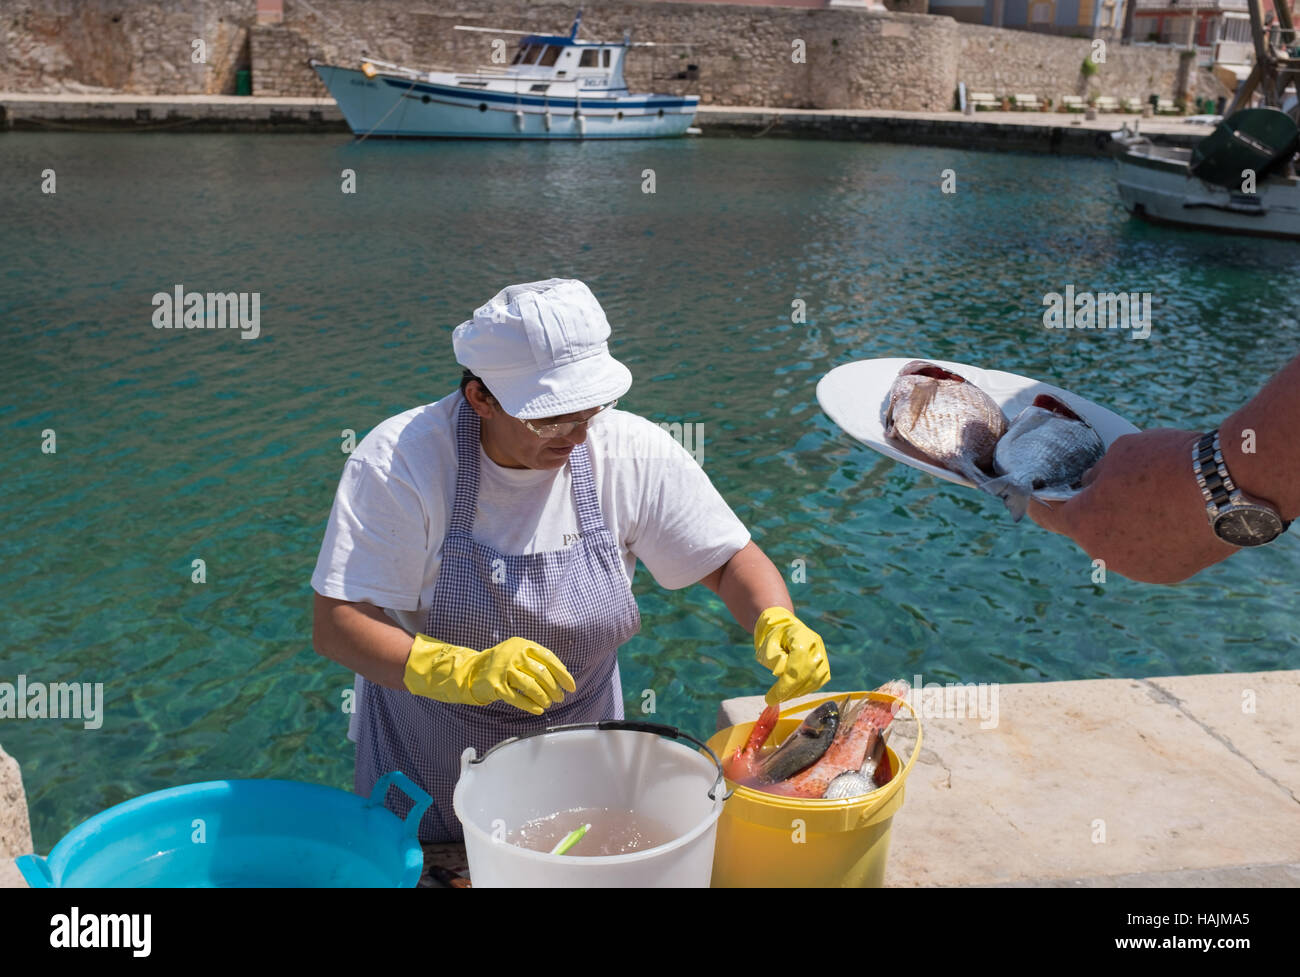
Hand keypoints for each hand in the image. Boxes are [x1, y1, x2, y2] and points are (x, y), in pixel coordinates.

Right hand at [404, 635, 576, 714]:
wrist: (471, 671)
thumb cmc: (502, 665)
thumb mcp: (519, 656)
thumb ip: (537, 662)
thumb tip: (562, 679)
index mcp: (523, 645)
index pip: (549, 658)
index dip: (562, 674)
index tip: (571, 686)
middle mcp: (514, 654)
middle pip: (541, 673)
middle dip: (554, 688)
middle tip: (560, 698)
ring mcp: (503, 669)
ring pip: (530, 685)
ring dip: (543, 697)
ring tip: (548, 704)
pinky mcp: (495, 685)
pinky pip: (516, 697)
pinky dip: (529, 705)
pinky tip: (537, 710)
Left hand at [753, 607, 830, 704]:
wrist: (782, 624)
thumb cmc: (771, 635)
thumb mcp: (766, 646)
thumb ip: (775, 662)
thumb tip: (782, 677)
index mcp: (802, 637)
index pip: (797, 668)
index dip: (784, 687)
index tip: (770, 698)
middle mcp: (816, 645)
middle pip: (808, 676)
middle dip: (789, 692)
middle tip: (772, 700)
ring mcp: (822, 653)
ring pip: (815, 680)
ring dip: (797, 692)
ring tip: (781, 696)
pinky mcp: (823, 662)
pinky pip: (818, 680)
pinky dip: (805, 688)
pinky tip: (792, 691)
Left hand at [1030, 428, 1237, 583]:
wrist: (1229, 489)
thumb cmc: (1168, 464)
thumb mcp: (1121, 452)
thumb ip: (1097, 473)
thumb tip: (1091, 483)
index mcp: (1082, 522)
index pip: (1045, 515)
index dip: (1042, 501)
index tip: (1042, 495)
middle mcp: (1102, 553)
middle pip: (1087, 530)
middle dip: (1096, 511)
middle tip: (1117, 490)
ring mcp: (1135, 568)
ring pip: (1119, 544)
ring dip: (1127, 527)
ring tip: (1154, 502)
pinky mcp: (1166, 575)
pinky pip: (1149, 554)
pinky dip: (1154, 540)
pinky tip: (1173, 519)